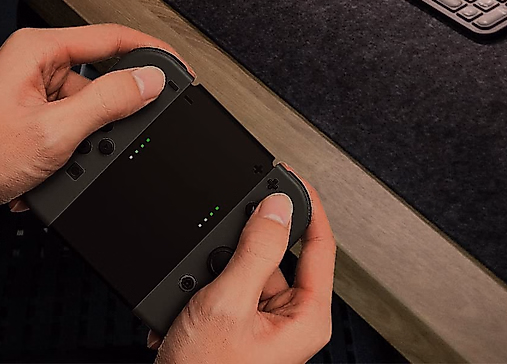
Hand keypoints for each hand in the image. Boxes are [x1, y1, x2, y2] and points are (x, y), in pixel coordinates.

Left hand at [0, 23, 183, 215]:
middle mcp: (32, 62)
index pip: (113, 37)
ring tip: (60, 162)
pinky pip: (65, 124)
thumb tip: (149, 81)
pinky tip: (47, 169)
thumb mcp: (55, 132)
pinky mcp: (25, 115)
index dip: (152, 53)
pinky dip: (64, 151)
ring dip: (80, 140)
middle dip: (107, 114)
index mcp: (38, 49)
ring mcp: (28, 89)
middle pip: (100, 77)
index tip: (179, 69)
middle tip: (116, 135)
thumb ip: (108, 101)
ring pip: (84, 107)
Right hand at [153, 177, 335, 363]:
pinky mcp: (240, 331)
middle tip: (223, 239)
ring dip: (216, 274)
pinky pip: (229, 292)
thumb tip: (277, 205)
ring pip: (247, 271)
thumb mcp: (227, 304)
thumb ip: (255, 250)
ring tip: (195, 294)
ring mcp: (265, 328)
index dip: (307, 203)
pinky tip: (186, 307)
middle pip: (277, 254)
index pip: (320, 242)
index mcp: (307, 317)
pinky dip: (205, 292)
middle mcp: (291, 322)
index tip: (291, 174)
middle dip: (244, 245)